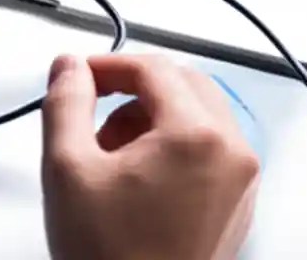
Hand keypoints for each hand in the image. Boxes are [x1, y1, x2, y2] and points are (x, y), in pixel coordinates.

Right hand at [41, 55, 260, 259]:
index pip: (152, 68)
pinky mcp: (238, 205)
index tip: (78, 77)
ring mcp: (241, 182)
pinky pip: (209, 152)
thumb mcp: (66, 167)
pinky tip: (134, 180)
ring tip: (109, 156)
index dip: (107, 65)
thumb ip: (65, 102)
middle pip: (183, 84)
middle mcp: (231, 154)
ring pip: (198, 116)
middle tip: (92, 111)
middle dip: (133, 90)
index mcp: (196, 136)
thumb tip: (70, 68)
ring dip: (152, 118)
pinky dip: (173, 148)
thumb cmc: (112, 257)